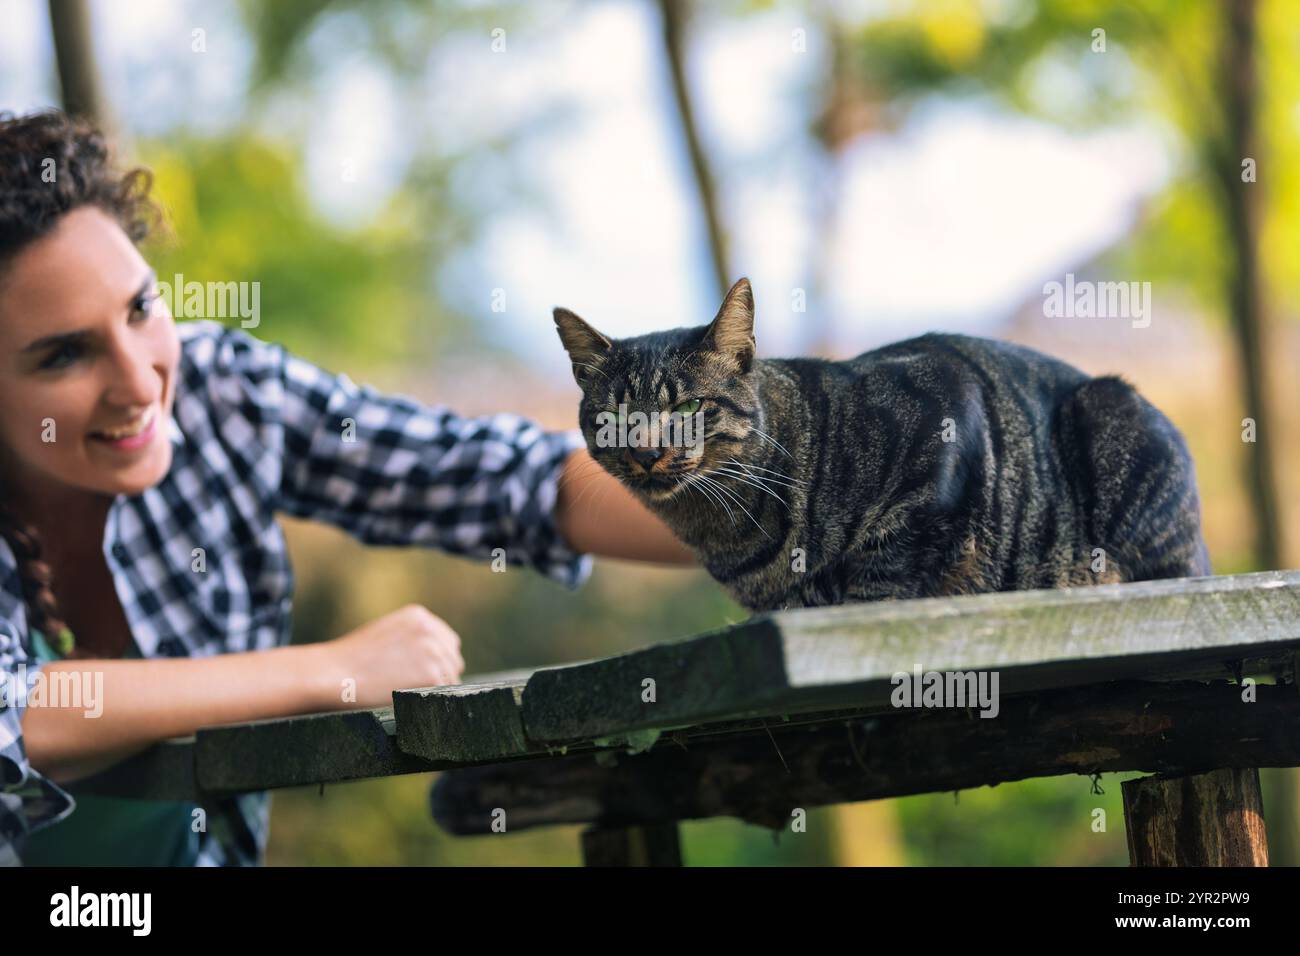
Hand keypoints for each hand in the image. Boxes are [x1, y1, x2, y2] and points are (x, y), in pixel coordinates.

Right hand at [318, 604, 464, 708]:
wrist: (333, 673)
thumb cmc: (352, 659)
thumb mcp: (386, 634)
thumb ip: (412, 640)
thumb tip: (435, 659)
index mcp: (419, 617)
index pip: (447, 642)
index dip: (439, 661)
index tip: (425, 675)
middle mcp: (430, 630)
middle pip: (453, 660)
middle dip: (440, 675)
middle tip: (416, 691)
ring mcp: (433, 651)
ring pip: (451, 678)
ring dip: (436, 690)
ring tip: (409, 696)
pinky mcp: (432, 675)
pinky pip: (444, 693)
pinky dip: (431, 700)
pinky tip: (410, 702)